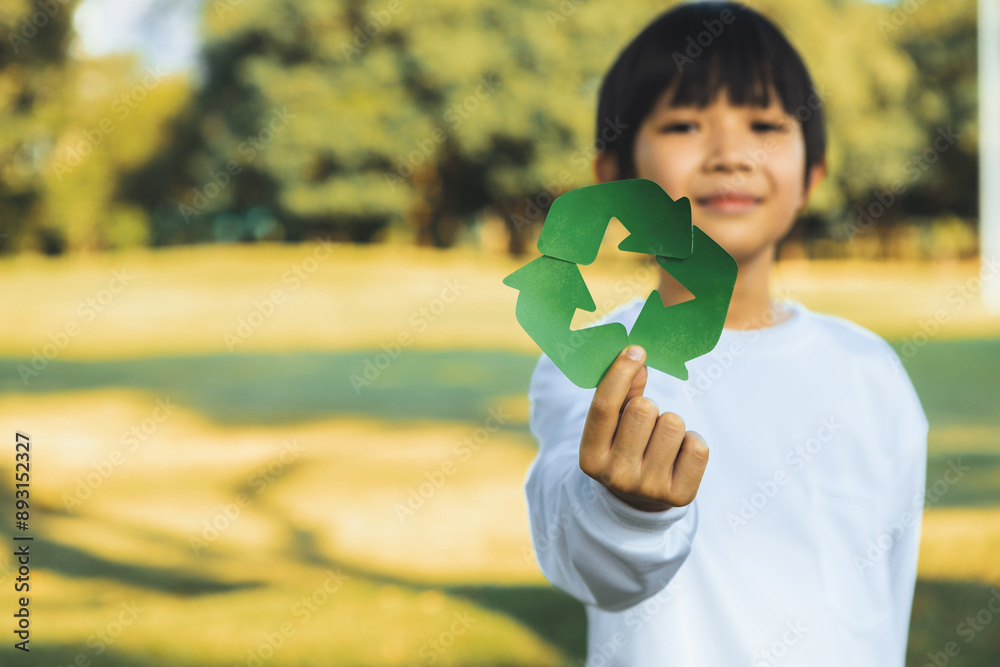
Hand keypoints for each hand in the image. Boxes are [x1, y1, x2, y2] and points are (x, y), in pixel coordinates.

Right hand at [579, 345, 708, 511]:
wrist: (639, 502)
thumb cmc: (623, 448)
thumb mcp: (612, 426)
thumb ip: (621, 393)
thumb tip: (636, 356)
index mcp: (590, 457)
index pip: (604, 407)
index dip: (621, 374)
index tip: (636, 350)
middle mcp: (616, 476)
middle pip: (643, 410)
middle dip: (649, 406)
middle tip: (646, 423)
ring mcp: (648, 488)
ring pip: (674, 424)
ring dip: (671, 424)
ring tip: (662, 440)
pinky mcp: (679, 496)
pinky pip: (697, 446)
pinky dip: (692, 442)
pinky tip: (679, 454)